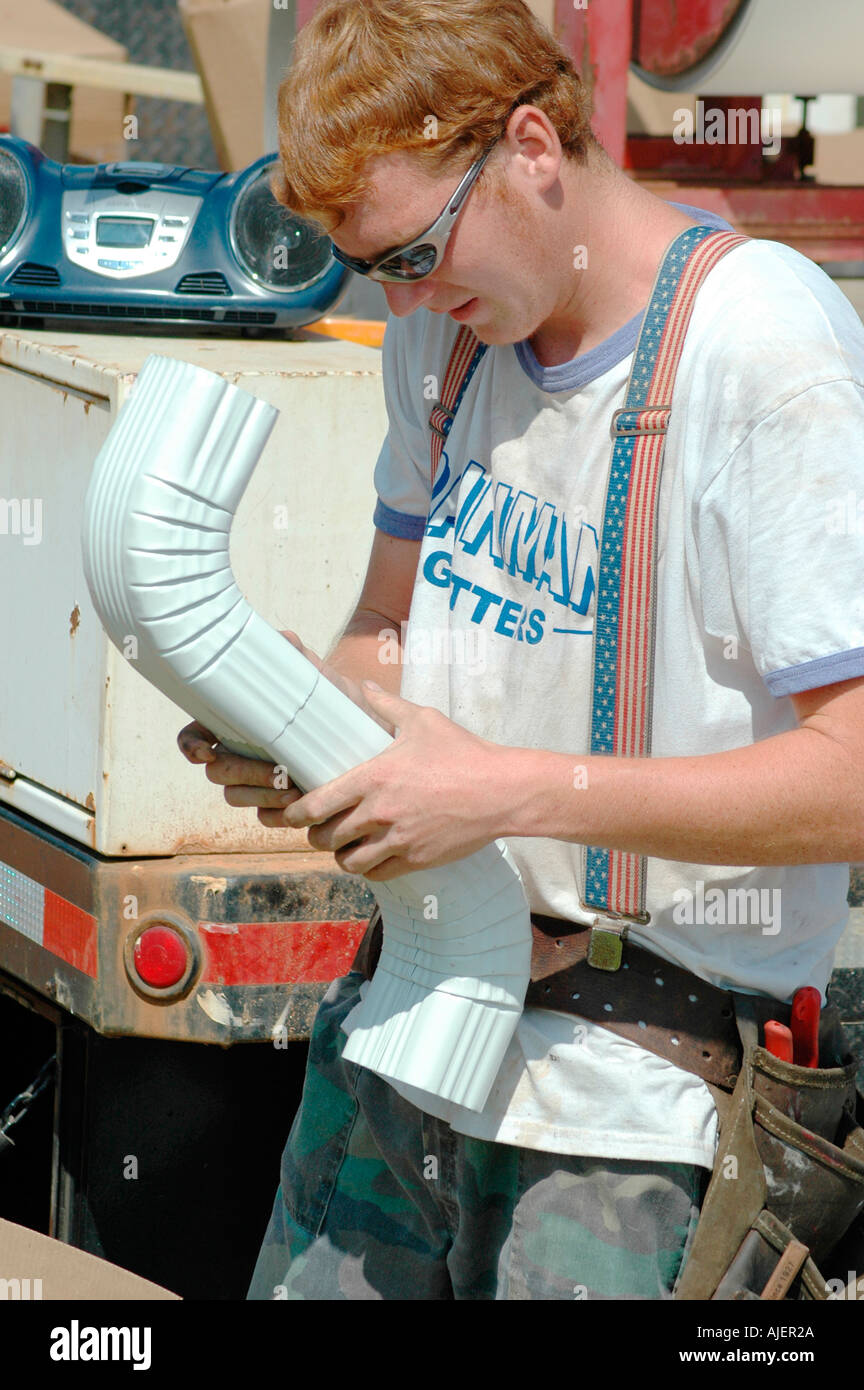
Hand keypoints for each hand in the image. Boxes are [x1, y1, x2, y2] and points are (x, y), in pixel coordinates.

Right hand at [176, 630, 395, 819]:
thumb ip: (302, 659)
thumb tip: (286, 640)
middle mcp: (240, 752)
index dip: (192, 745)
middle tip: (278, 772)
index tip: (207, 751)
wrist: (370, 734)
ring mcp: (255, 781)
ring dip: (260, 796)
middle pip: (217, 771)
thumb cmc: (337, 702)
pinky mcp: (276, 804)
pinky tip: (298, 805)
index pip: (196, 735)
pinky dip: (276, 815)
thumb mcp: (324, 680)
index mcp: (239, 722)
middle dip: (243, 773)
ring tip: (293, 791)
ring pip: (235, 796)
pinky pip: (263, 818)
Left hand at [269, 683, 512, 879]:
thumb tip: (367, 687)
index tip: (290, 814)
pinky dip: (369, 869)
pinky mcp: (416, 859)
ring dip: (341, 856)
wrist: (501, 791)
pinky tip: (372, 860)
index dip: (296, 813)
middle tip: (319, 831)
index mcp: (374, 777)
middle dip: (317, 836)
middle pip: (327, 836)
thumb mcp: (423, 721)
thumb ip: (388, 706)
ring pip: (349, 861)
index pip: (318, 803)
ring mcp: (398, 839)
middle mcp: (380, 811)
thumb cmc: (463, 753)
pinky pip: (378, 874)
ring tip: (344, 849)